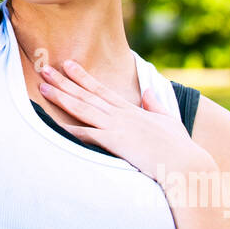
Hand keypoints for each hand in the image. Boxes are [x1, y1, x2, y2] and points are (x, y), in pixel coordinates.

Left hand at [38, 58, 214, 188]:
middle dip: (64, 81)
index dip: (82, 77)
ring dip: (61, 98)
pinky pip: (88, 134)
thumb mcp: (169, 121)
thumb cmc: (179, 147)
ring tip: (44, 87)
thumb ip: (156, 106)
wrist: (185, 163)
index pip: (101, 89)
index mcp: (131, 110)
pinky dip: (70, 129)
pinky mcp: (116, 142)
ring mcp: (117, 127)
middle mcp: (121, 114)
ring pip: (83, 108)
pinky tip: (54, 123)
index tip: (68, 64)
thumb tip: (149, 92)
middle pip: (86, 94)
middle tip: (45, 68)